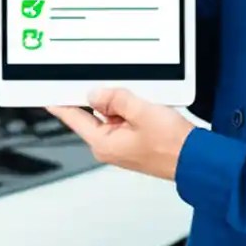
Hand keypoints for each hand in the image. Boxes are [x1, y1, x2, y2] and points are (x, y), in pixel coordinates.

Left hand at [47, 88, 196, 180]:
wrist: (197, 158)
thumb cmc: (173, 145)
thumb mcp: (141, 111)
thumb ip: (115, 99)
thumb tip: (96, 94)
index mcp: (103, 143)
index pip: (73, 118)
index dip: (60, 103)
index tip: (48, 93)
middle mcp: (108, 147)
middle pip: (92, 113)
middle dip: (99, 97)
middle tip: (111, 86)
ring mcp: (121, 146)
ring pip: (110, 115)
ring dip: (119, 103)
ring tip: (138, 101)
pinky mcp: (133, 142)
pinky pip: (123, 120)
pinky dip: (128, 110)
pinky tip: (143, 106)